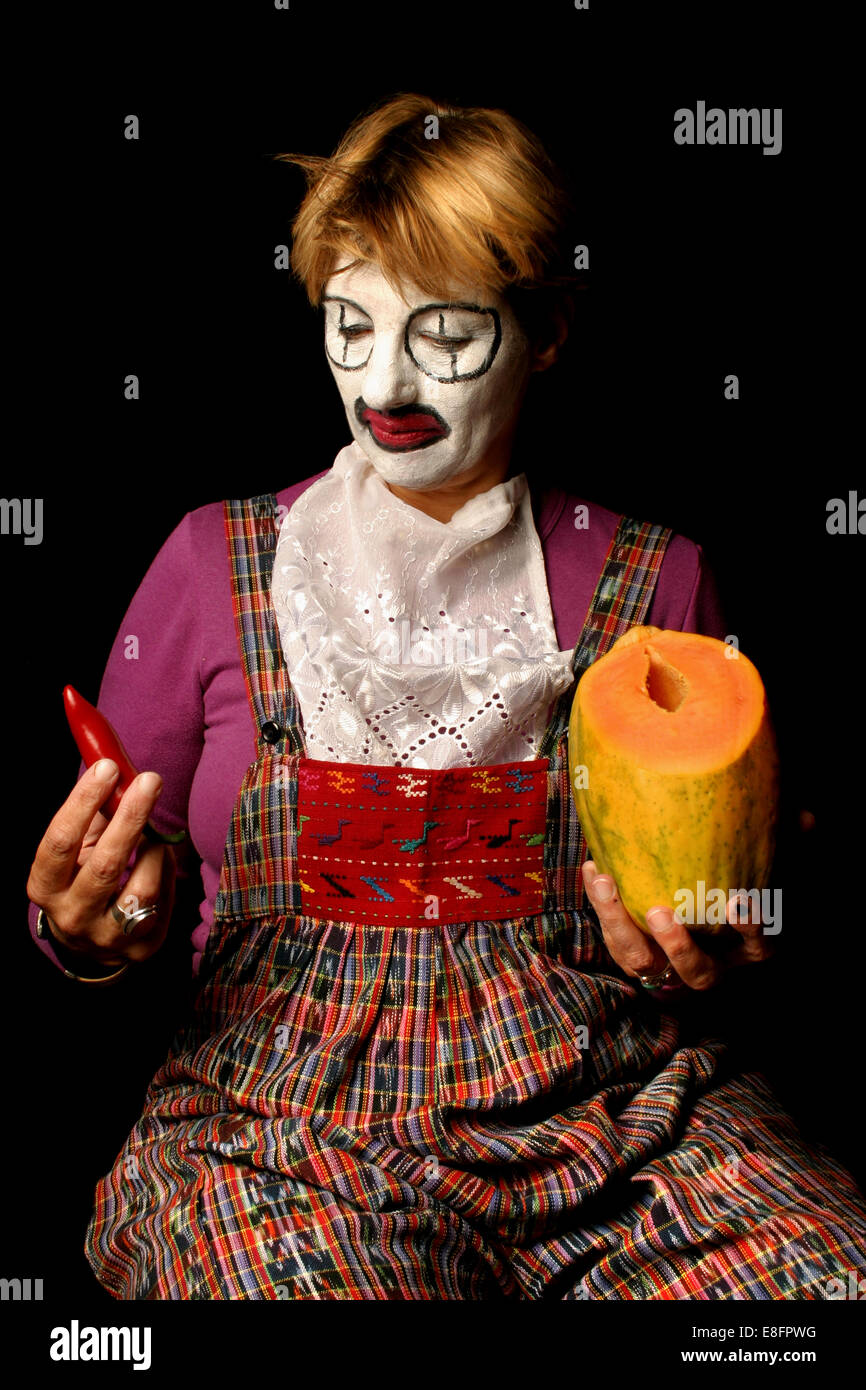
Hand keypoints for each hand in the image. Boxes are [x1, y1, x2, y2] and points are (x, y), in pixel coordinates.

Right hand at [26, 758, 175, 967]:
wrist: (91, 938)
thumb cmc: (82, 877)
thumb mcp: (78, 848)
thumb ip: (94, 812)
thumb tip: (116, 763)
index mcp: (45, 887)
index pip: (60, 841)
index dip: (83, 801)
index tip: (107, 767)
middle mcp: (72, 917)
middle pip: (105, 864)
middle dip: (130, 817)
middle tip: (150, 780)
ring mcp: (107, 938)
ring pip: (142, 888)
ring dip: (153, 850)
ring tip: (154, 834)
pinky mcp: (141, 948)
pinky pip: (164, 902)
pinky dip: (165, 872)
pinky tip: (159, 859)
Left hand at [581, 860, 772, 992]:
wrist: (682, 903)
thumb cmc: (730, 883)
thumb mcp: (757, 866)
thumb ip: (782, 844)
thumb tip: (806, 818)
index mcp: (743, 947)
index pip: (757, 947)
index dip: (749, 928)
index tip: (738, 900)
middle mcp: (707, 963)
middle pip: (697, 971)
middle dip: (678, 946)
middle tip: (658, 913)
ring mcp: (665, 965)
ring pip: (642, 960)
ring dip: (621, 924)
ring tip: (608, 884)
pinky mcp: (633, 956)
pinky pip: (613, 938)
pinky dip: (601, 904)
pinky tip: (595, 868)